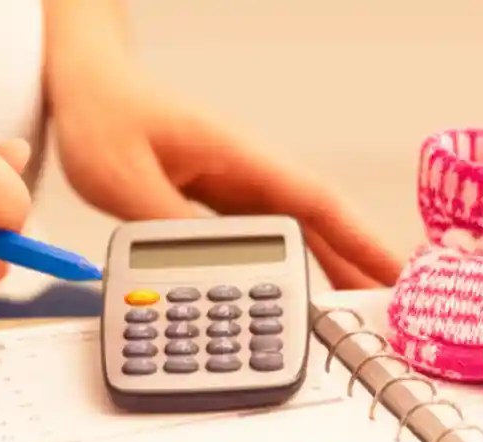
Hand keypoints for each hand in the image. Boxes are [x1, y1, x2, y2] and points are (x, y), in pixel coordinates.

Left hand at [50, 68, 402, 288]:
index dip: (360, 240)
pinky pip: (262, 241)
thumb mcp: (124, 177)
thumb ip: (167, 223)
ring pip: (293, 236)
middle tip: (390, 310)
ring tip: (352, 314)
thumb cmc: (104, 115)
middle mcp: (248, 174)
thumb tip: (207, 272)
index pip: (316, 203)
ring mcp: (235, 189)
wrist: (86, 86)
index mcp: (241, 159)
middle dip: (357, 267)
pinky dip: (285, 268)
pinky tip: (292, 295)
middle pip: (318, 226)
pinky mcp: (217, 201)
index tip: (396, 270)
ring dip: (326, 270)